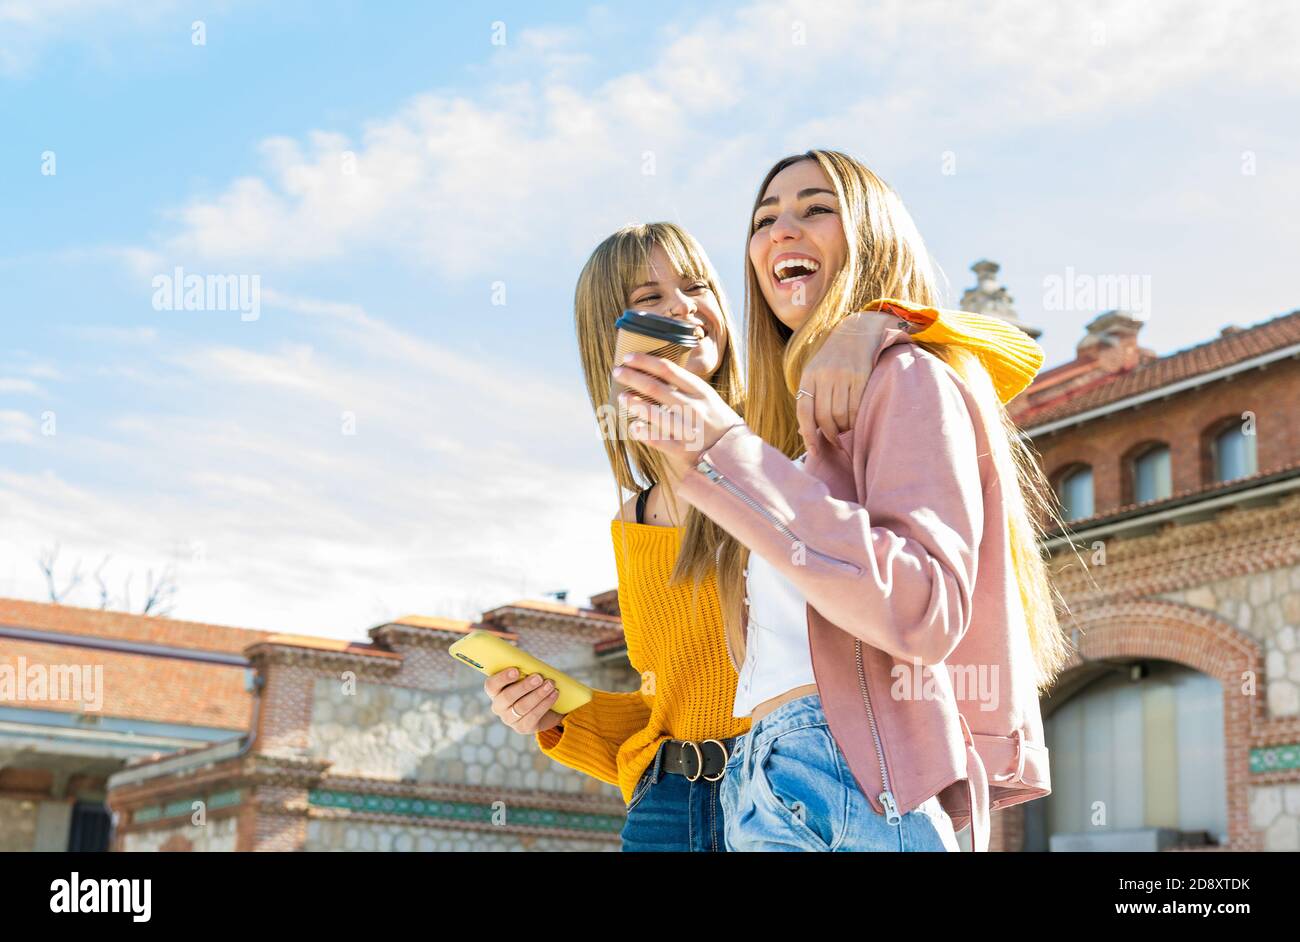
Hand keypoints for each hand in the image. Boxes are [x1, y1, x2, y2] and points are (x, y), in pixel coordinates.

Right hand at [484, 668, 562, 733]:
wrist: (544, 709)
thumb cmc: (531, 687)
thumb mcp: (526, 678)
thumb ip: (526, 671)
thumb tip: (534, 665)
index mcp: (495, 691)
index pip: (491, 685)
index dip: (502, 678)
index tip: (516, 670)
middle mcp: (498, 706)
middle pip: (507, 697)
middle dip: (524, 686)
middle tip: (539, 677)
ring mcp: (509, 719)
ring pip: (522, 707)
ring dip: (538, 694)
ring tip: (550, 684)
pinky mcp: (522, 728)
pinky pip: (533, 716)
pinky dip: (545, 703)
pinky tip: (554, 694)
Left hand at [612, 352, 745, 480]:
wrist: (733, 449)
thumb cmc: (715, 418)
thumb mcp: (707, 396)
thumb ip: (684, 385)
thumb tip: (654, 371)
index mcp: (699, 390)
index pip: (667, 369)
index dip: (645, 361)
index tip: (628, 357)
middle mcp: (693, 407)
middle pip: (656, 388)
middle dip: (633, 377)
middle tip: (617, 372)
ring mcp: (687, 429)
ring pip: (655, 414)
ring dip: (634, 404)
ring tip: (622, 397)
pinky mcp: (683, 449)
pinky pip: (659, 441)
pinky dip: (644, 434)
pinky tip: (633, 428)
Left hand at [797, 310, 908, 452]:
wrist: (859, 331)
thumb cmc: (835, 360)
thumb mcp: (816, 374)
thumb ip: (810, 400)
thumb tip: (804, 434)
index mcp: (809, 375)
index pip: (804, 411)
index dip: (808, 435)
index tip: (814, 452)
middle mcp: (824, 375)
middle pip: (824, 417)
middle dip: (829, 435)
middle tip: (835, 442)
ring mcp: (843, 375)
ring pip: (841, 415)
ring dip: (844, 429)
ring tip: (846, 431)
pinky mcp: (861, 376)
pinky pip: (857, 407)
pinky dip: (856, 420)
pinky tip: (856, 422)